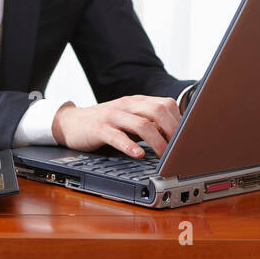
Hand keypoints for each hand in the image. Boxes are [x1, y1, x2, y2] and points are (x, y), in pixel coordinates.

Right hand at [51, 95, 181, 157]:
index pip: (166, 105)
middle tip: (180, 150)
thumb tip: (176, 137)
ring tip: (164, 156)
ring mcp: (112, 115)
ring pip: (141, 124)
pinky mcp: (98, 128)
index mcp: (137, 102)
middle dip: (173, 131)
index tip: (188, 139)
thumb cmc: (105, 124)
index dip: (180, 121)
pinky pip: (116, 136)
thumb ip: (150, 125)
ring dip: (157, 142)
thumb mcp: (129, 121)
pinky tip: (138, 154)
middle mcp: (127, 105)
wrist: (71, 122)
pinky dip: (129, 145)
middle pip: (158, 111)